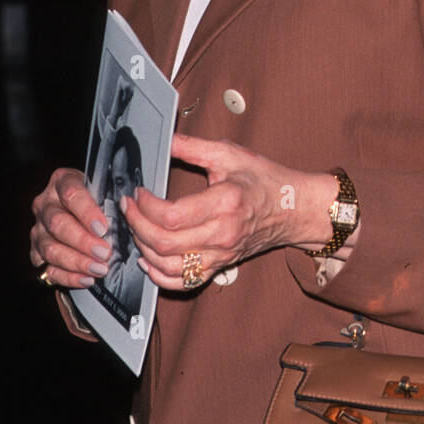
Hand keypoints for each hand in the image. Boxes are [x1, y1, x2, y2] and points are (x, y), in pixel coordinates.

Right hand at [30, 168, 112, 287]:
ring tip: (99, 268)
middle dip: (83, 241)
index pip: (71, 193)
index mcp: (62, 181)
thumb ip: (111, 196)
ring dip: (77, 262)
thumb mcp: (103, 187)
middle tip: (104, 252)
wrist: (76, 207)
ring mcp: (39, 229)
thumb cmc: (95, 195)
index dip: (87, 211)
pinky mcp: (37, 252)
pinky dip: (69, 277)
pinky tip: (87, 278)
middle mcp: (46, 204)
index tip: (103, 227)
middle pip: (58, 223)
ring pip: (51, 248)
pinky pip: (49, 269)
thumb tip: (132, 206)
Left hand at [122, 134, 340, 290]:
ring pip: (169, 266)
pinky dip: (159, 276)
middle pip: (165, 243)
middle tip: (129, 208)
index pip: (172, 216)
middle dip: (137, 225)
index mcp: (225, 202)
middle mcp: (222, 234)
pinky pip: (183, 282)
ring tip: (136, 228)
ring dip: (144, 249)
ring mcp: (221, 254)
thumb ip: (194, 147)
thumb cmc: (264, 180)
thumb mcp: (230, 154)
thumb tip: (166, 140)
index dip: (146, 206)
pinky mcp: (220, 266)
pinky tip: (149, 259)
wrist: (293, 208)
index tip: (138, 193)